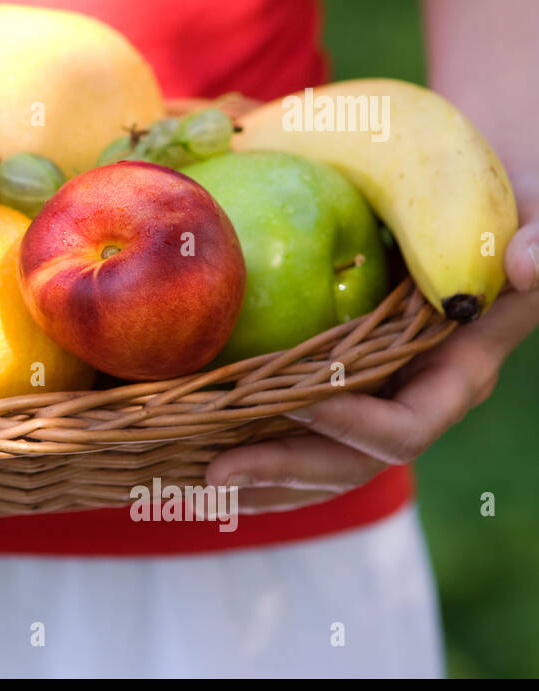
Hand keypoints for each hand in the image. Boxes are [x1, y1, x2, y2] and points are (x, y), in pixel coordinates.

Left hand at [207, 197, 538, 514]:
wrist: (470, 211)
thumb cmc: (504, 207)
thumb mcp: (536, 211)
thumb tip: (525, 265)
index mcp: (457, 373)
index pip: (408, 425)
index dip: (357, 427)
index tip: (298, 403)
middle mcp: (410, 399)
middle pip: (349, 463)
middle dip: (285, 469)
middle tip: (214, 470)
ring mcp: (370, 400)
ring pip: (317, 465)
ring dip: (257, 479)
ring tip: (190, 483)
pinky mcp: (335, 389)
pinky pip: (292, 436)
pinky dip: (247, 447)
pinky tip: (187, 455)